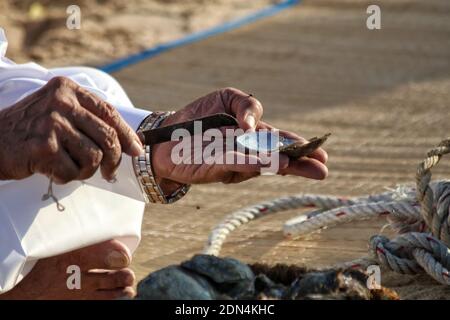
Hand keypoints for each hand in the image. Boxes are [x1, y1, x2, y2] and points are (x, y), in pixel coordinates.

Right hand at [0, 76, 141, 182]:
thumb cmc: (30, 130)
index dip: (127, 134)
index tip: (136, 150)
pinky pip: (72, 171)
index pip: (109, 112)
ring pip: (93, 157)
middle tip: (109, 173)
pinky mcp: (43, 146)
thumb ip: (88, 118)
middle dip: (113, 160)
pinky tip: (51, 170)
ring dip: (85, 170)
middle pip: (107, 137)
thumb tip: (128, 141)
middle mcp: (60, 101)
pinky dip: (65, 177)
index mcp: (67, 89)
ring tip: (69, 168)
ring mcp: (51, 123)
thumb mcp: (57, 111)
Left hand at [151, 87, 327, 187]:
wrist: (167, 133)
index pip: (282, 142)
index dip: (302, 148)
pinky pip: (233, 164)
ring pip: (258, 163)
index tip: (322, 153)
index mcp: (254, 136)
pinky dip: (249, 163)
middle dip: (299, 164)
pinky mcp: (214, 168)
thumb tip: (253, 125)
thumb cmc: (199, 117)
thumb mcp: (226, 97)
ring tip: (295, 163)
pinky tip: (265, 163)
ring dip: (277, 164)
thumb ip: (247, 104)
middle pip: (277, 159)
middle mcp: (248, 153)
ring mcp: (233, 163)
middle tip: (322, 169)